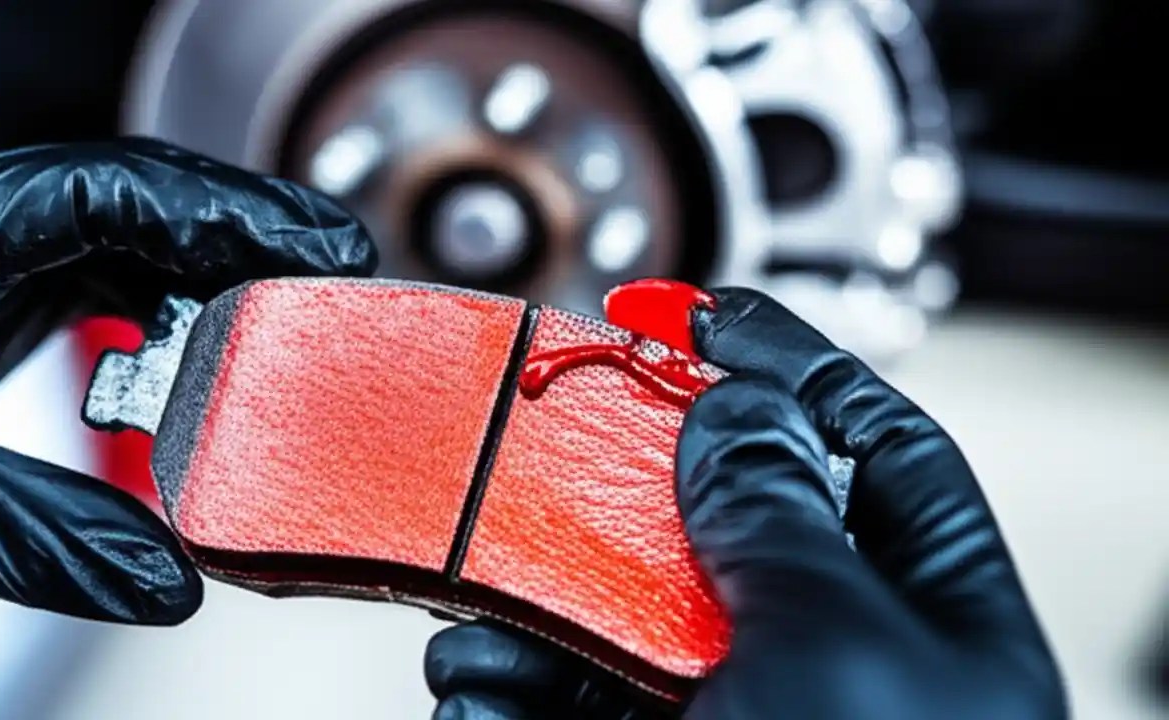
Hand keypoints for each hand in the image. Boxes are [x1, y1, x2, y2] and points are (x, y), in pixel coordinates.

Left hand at [0, 138, 374, 623]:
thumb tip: (165, 579)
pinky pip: (110, 299)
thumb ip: (32, 531)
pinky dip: (175, 336)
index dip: (240, 216)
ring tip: (294, 342)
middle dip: (253, 247)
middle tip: (340, 295)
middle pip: (151, 208)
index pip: (118, 192)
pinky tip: (208, 379)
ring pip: (137, 250)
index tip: (327, 255)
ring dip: (220, 293)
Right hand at [423, 288, 1065, 718]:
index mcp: (936, 623)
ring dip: (545, 587)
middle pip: (728, 518)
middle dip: (633, 473)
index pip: (875, 444)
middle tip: (562, 421)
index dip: (792, 362)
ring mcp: (743, 718)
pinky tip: (471, 674)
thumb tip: (736, 409)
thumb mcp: (838, 648)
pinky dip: (510, 681)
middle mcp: (841, 663)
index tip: (704, 307)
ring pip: (632, 613)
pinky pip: (573, 699)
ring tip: (483, 577)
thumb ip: (779, 516)